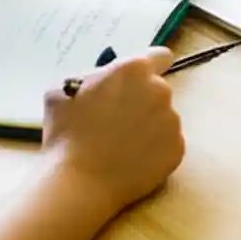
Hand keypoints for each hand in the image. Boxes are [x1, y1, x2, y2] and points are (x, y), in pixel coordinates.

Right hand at [41, 48, 184, 211]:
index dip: (149, 66)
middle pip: (157, 90)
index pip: (159, 56)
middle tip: (116, 120)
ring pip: (163, 117)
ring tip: (120, 145)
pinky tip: (130, 160)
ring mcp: (172, 121)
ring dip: (147, 125)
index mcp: (134, 69)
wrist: (79, 182)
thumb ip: (93, 77)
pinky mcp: (177, 149)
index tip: (139, 80)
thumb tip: (105, 79)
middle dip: (141, 99)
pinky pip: (167, 143)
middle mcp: (160, 90)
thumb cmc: (65, 133)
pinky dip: (153, 150)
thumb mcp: (63, 89)